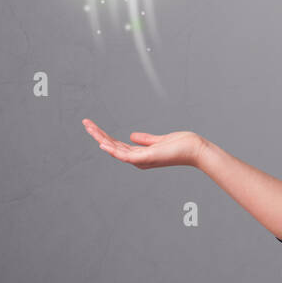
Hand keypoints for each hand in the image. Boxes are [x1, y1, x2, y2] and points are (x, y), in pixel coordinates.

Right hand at [82, 118, 205, 169]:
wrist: (196, 149)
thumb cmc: (182, 145)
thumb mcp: (160, 140)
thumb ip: (146, 139)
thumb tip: (132, 136)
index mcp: (140, 154)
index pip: (117, 145)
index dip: (104, 136)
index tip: (93, 126)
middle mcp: (138, 159)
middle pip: (113, 146)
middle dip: (98, 134)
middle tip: (85, 122)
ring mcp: (142, 159)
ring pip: (115, 149)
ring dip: (101, 138)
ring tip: (89, 127)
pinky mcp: (147, 158)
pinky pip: (125, 155)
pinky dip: (113, 150)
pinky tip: (102, 143)